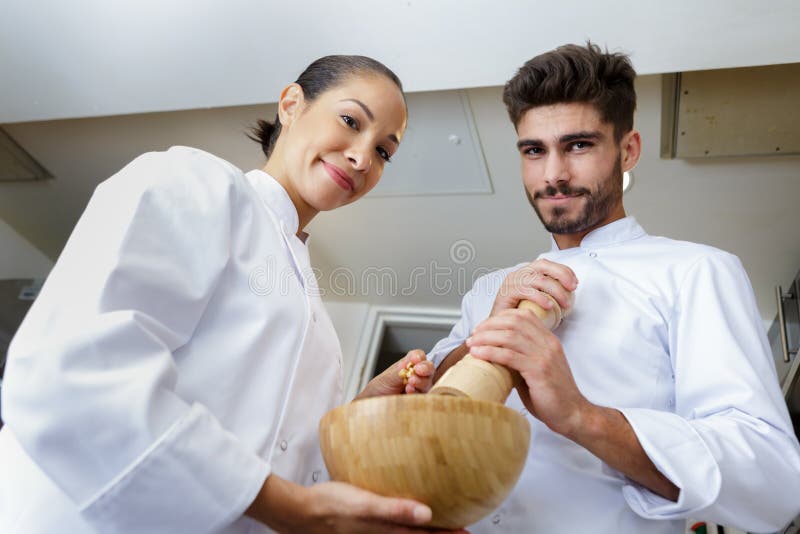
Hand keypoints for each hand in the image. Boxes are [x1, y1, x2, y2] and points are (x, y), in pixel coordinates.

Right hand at [301, 481, 468, 533]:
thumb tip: (427, 513)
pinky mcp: (362, 524)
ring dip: (421, 531)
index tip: (465, 532)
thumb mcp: (366, 505)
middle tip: (460, 532)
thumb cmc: (331, 508)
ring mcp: (372, 531)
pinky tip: (399, 516)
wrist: (300, 512)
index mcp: (388, 530)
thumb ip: (396, 509)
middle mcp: (382, 533)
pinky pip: (388, 527)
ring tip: (436, 527)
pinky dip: (401, 524)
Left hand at [356, 350, 433, 398]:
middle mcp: (416, 376)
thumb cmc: (378, 391)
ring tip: (410, 383)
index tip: (415, 359)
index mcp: (407, 365)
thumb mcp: (385, 379)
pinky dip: (419, 394)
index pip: (418, 356)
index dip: (419, 356)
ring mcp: (419, 389)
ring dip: (421, 381)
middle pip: (428, 368)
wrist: (373, 408)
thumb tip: (407, 364)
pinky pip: (426, 397)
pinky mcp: (420, 401)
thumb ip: (398, 372)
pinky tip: (409, 393)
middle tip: (418, 370)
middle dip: (425, 368)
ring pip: (428, 382)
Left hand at [466, 308, 590, 437]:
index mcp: (548, 340)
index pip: (523, 316)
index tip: (483, 327)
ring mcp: (544, 356)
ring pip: (509, 336)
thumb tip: (492, 353)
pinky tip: (478, 354)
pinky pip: (510, 356)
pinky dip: (490, 352)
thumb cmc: (551, 395)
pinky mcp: (539, 370)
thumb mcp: (534, 369)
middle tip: (473, 334)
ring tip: (471, 344)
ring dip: (486, 338)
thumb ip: (518, 358)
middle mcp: (548, 343)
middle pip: (514, 322)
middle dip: (489, 325)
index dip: (500, 318)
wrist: (572, 413)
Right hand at [492, 259, 577, 316]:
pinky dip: (540, 297)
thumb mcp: (538, 301)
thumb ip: (550, 294)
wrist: (499, 327)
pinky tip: (549, 306)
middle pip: (543, 266)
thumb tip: (570, 294)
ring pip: (538, 279)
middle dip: (562, 275)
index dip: (563, 270)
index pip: (547, 264)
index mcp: (527, 273)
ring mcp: (512, 282)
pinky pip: (526, 291)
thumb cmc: (519, 315)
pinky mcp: (506, 293)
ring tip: (565, 304)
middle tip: (573, 289)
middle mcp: (519, 274)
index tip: (575, 283)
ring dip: (556, 290)